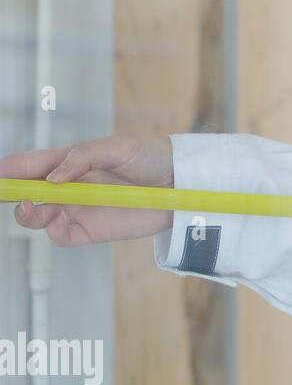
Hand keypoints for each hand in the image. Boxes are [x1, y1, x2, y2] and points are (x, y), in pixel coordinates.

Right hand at [0, 135, 174, 245]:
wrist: (180, 184)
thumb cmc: (149, 158)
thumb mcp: (117, 148)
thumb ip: (83, 158)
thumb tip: (53, 177)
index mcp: (69, 162)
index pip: (29, 165)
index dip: (9, 170)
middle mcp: (67, 187)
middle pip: (26, 193)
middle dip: (14, 194)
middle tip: (16, 194)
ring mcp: (77, 209)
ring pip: (38, 216)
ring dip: (29, 213)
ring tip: (36, 207)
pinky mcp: (91, 230)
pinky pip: (61, 236)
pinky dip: (54, 231)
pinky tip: (58, 221)